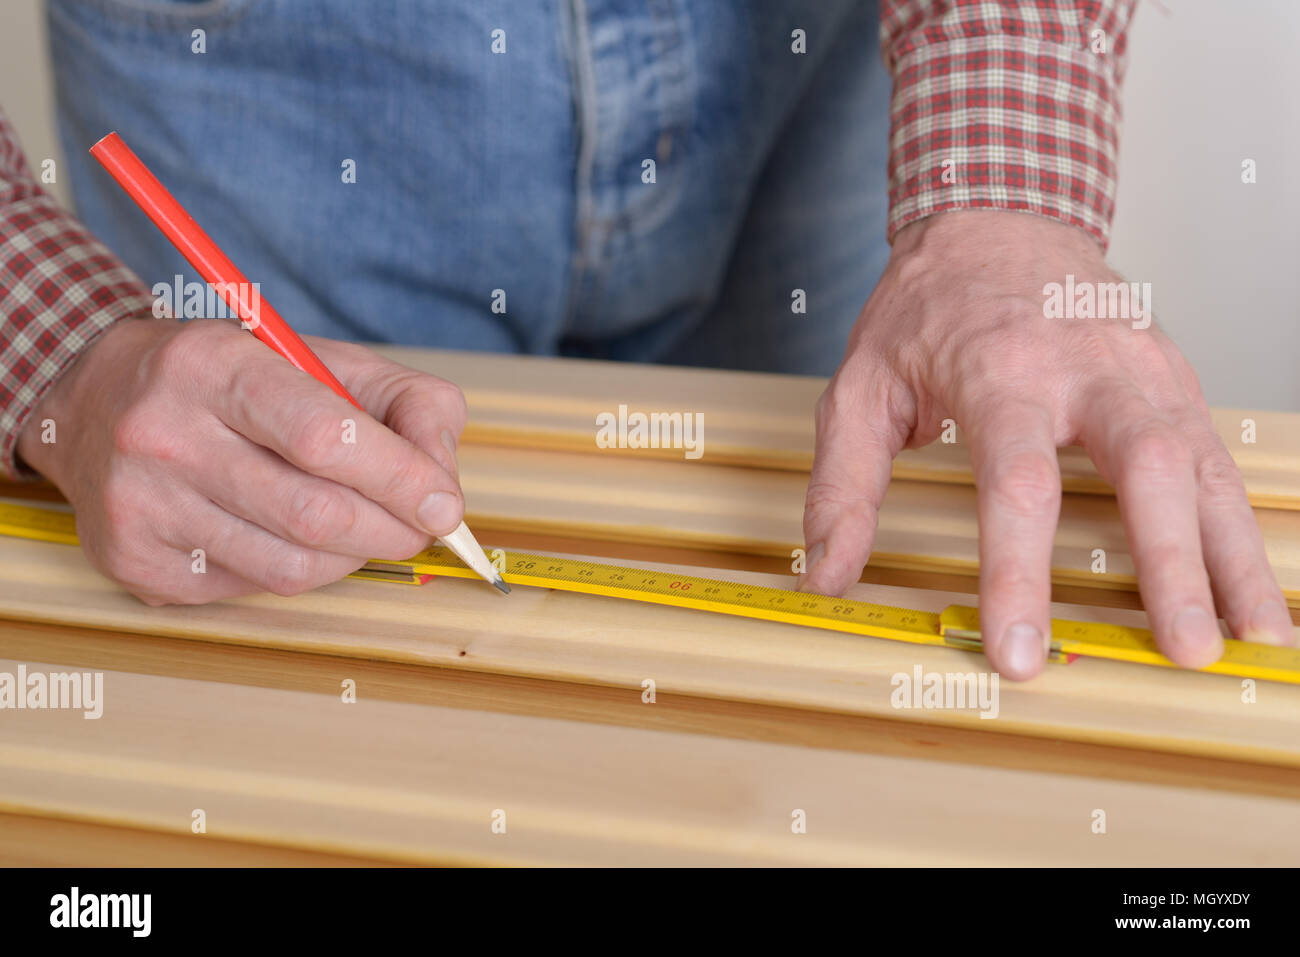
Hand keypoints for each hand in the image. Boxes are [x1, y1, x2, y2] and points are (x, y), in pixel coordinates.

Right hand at [18, 317, 466, 603]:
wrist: (94, 402)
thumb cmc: (234, 380)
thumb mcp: (324, 359)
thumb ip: (407, 404)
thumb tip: (442, 483)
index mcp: (215, 366)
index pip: (323, 437)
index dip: (399, 479)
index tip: (444, 506)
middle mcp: (164, 435)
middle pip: (314, 513)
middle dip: (391, 530)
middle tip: (418, 526)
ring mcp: (141, 504)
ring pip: (289, 565)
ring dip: (350, 557)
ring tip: (359, 528)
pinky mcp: (133, 559)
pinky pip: (251, 588)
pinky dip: (298, 571)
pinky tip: (292, 536)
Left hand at [799, 211, 1293, 678]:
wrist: (997, 216)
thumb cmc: (925, 309)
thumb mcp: (859, 385)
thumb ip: (843, 483)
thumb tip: (826, 576)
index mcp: (999, 370)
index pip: (1016, 483)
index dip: (1019, 573)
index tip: (1019, 651)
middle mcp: (1085, 367)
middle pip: (1144, 467)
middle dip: (1170, 565)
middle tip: (1183, 651)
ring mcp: (1142, 369)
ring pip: (1202, 464)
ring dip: (1233, 557)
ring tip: (1256, 641)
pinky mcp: (1174, 378)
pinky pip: (1217, 458)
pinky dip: (1239, 527)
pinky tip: (1254, 589)